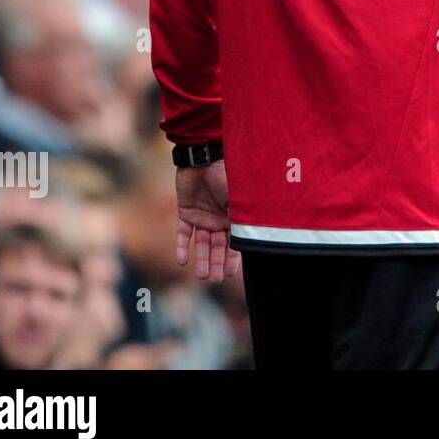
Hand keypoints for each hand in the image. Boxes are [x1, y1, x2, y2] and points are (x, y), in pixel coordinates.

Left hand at [175, 160, 240, 281]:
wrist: (202, 158)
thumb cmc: (224, 174)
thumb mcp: (238, 198)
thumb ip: (241, 217)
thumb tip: (256, 235)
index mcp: (233, 216)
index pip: (234, 243)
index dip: (232, 259)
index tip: (230, 275)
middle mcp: (218, 219)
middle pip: (217, 247)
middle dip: (216, 264)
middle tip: (214, 280)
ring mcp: (202, 216)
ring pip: (201, 243)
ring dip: (201, 259)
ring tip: (200, 277)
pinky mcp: (185, 212)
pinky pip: (183, 233)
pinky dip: (182, 246)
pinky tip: (182, 261)